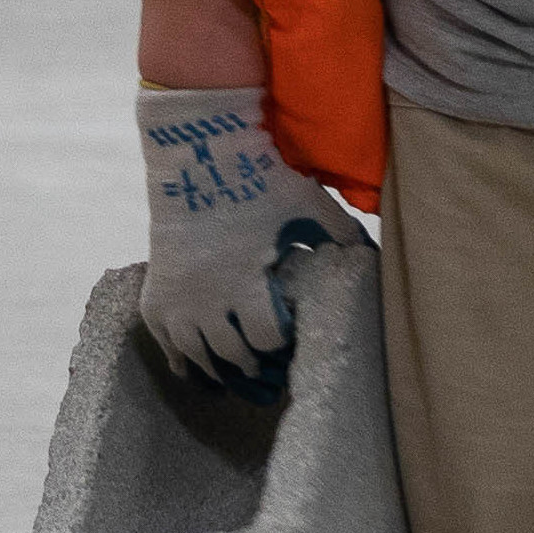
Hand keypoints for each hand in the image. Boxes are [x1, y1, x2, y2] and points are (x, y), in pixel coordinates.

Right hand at [137, 85, 347, 382]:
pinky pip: (165, 345)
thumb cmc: (259, 178)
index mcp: (245, 280)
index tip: (289, 339)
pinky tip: (195, 372)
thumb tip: (378, 259)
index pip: (266, 339)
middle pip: (233, 355)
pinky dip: (181, 362)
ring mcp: (177, 298)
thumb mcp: (308, 205)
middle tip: (269, 373)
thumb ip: (343, 236)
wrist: (197, 154)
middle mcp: (207, 297)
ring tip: (237, 378)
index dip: (281, 343)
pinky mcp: (155, 294)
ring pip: (198, 356)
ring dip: (220, 371)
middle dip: (254, 365)